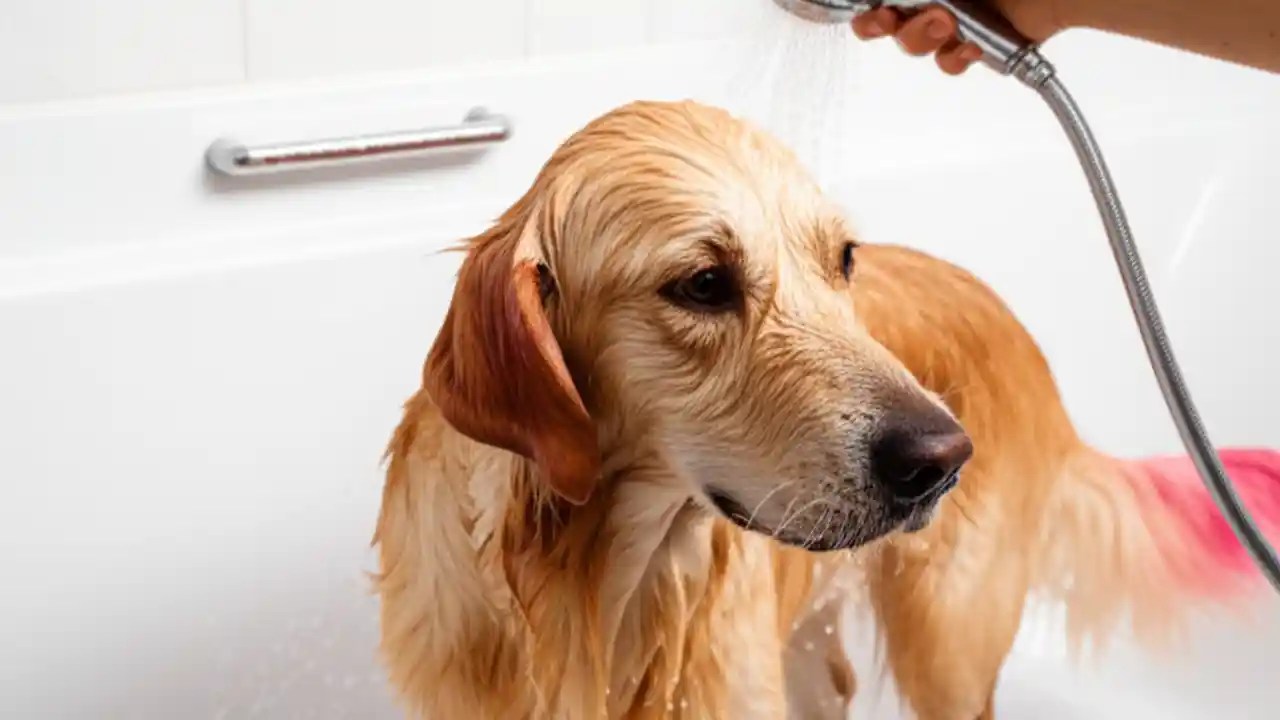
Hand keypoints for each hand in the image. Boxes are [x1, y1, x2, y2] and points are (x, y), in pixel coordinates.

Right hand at [851, 2, 1064, 75]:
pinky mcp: (979, 43)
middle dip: (881, 23)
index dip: (870, 9)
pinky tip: (971, 44)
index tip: (875, 10)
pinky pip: (949, 62)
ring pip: (916, 43)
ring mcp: (958, 18)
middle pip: (886, 20)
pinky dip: (956, 57)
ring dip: (921, 36)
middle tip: (889, 19)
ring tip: (947, 24)